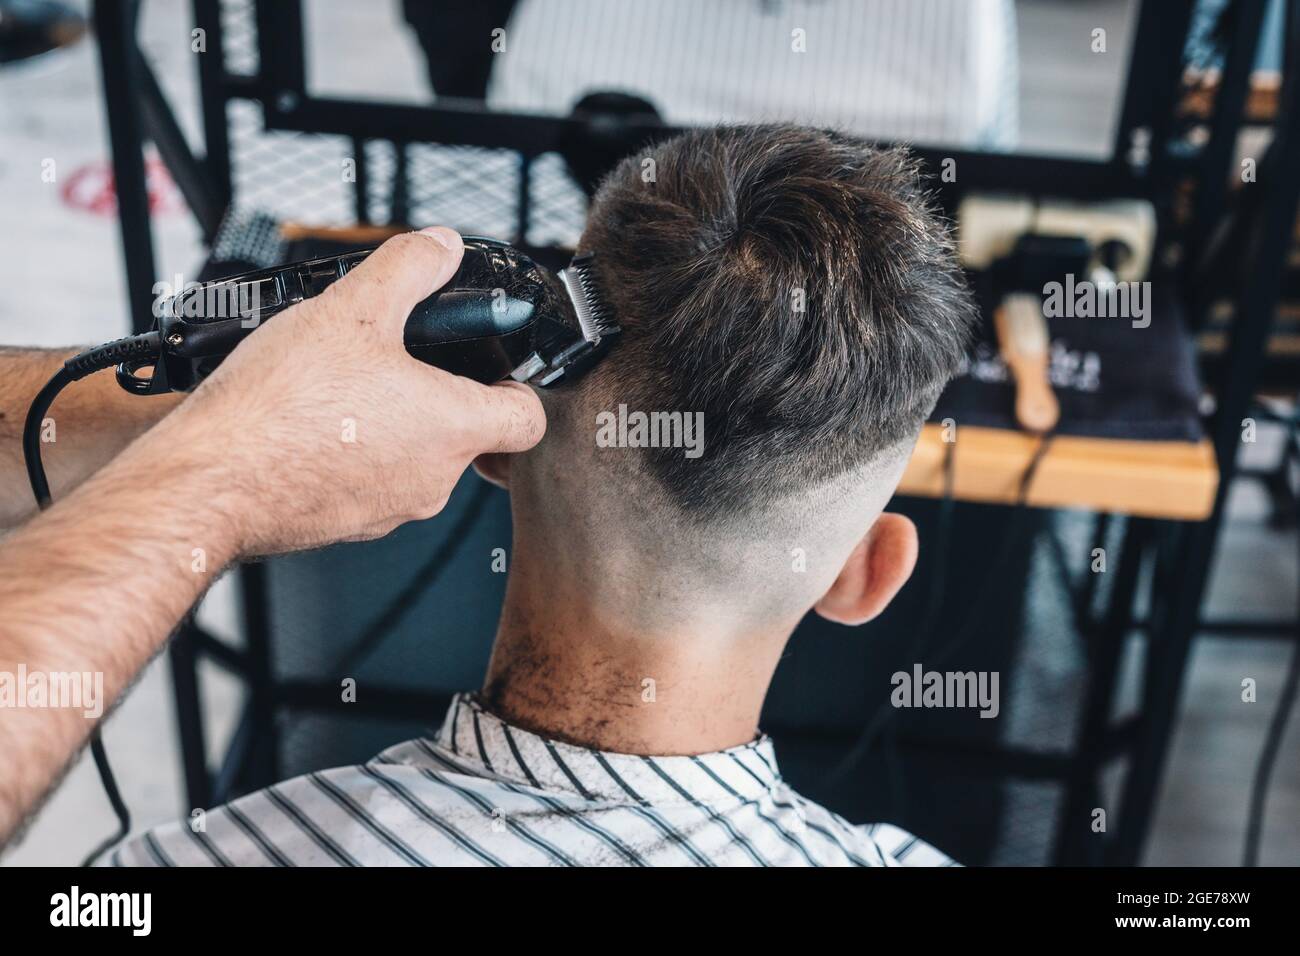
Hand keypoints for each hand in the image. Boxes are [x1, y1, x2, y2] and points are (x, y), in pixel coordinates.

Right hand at [160, 227, 544, 557]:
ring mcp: (391, 509)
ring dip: (391, 425)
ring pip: (414, 460)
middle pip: (467, 436)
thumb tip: (440, 247)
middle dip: (438, 396)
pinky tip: (311, 424)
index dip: (518, 386)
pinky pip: (368, 483)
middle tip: (397, 363)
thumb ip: (408, 268)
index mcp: (455, 428)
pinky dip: (351, 455)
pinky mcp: (347, 525)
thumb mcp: (352, 309)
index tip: (495, 369)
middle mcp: (434, 480)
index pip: (527, 418)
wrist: (211, 481)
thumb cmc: (282, 408)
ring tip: (343, 388)